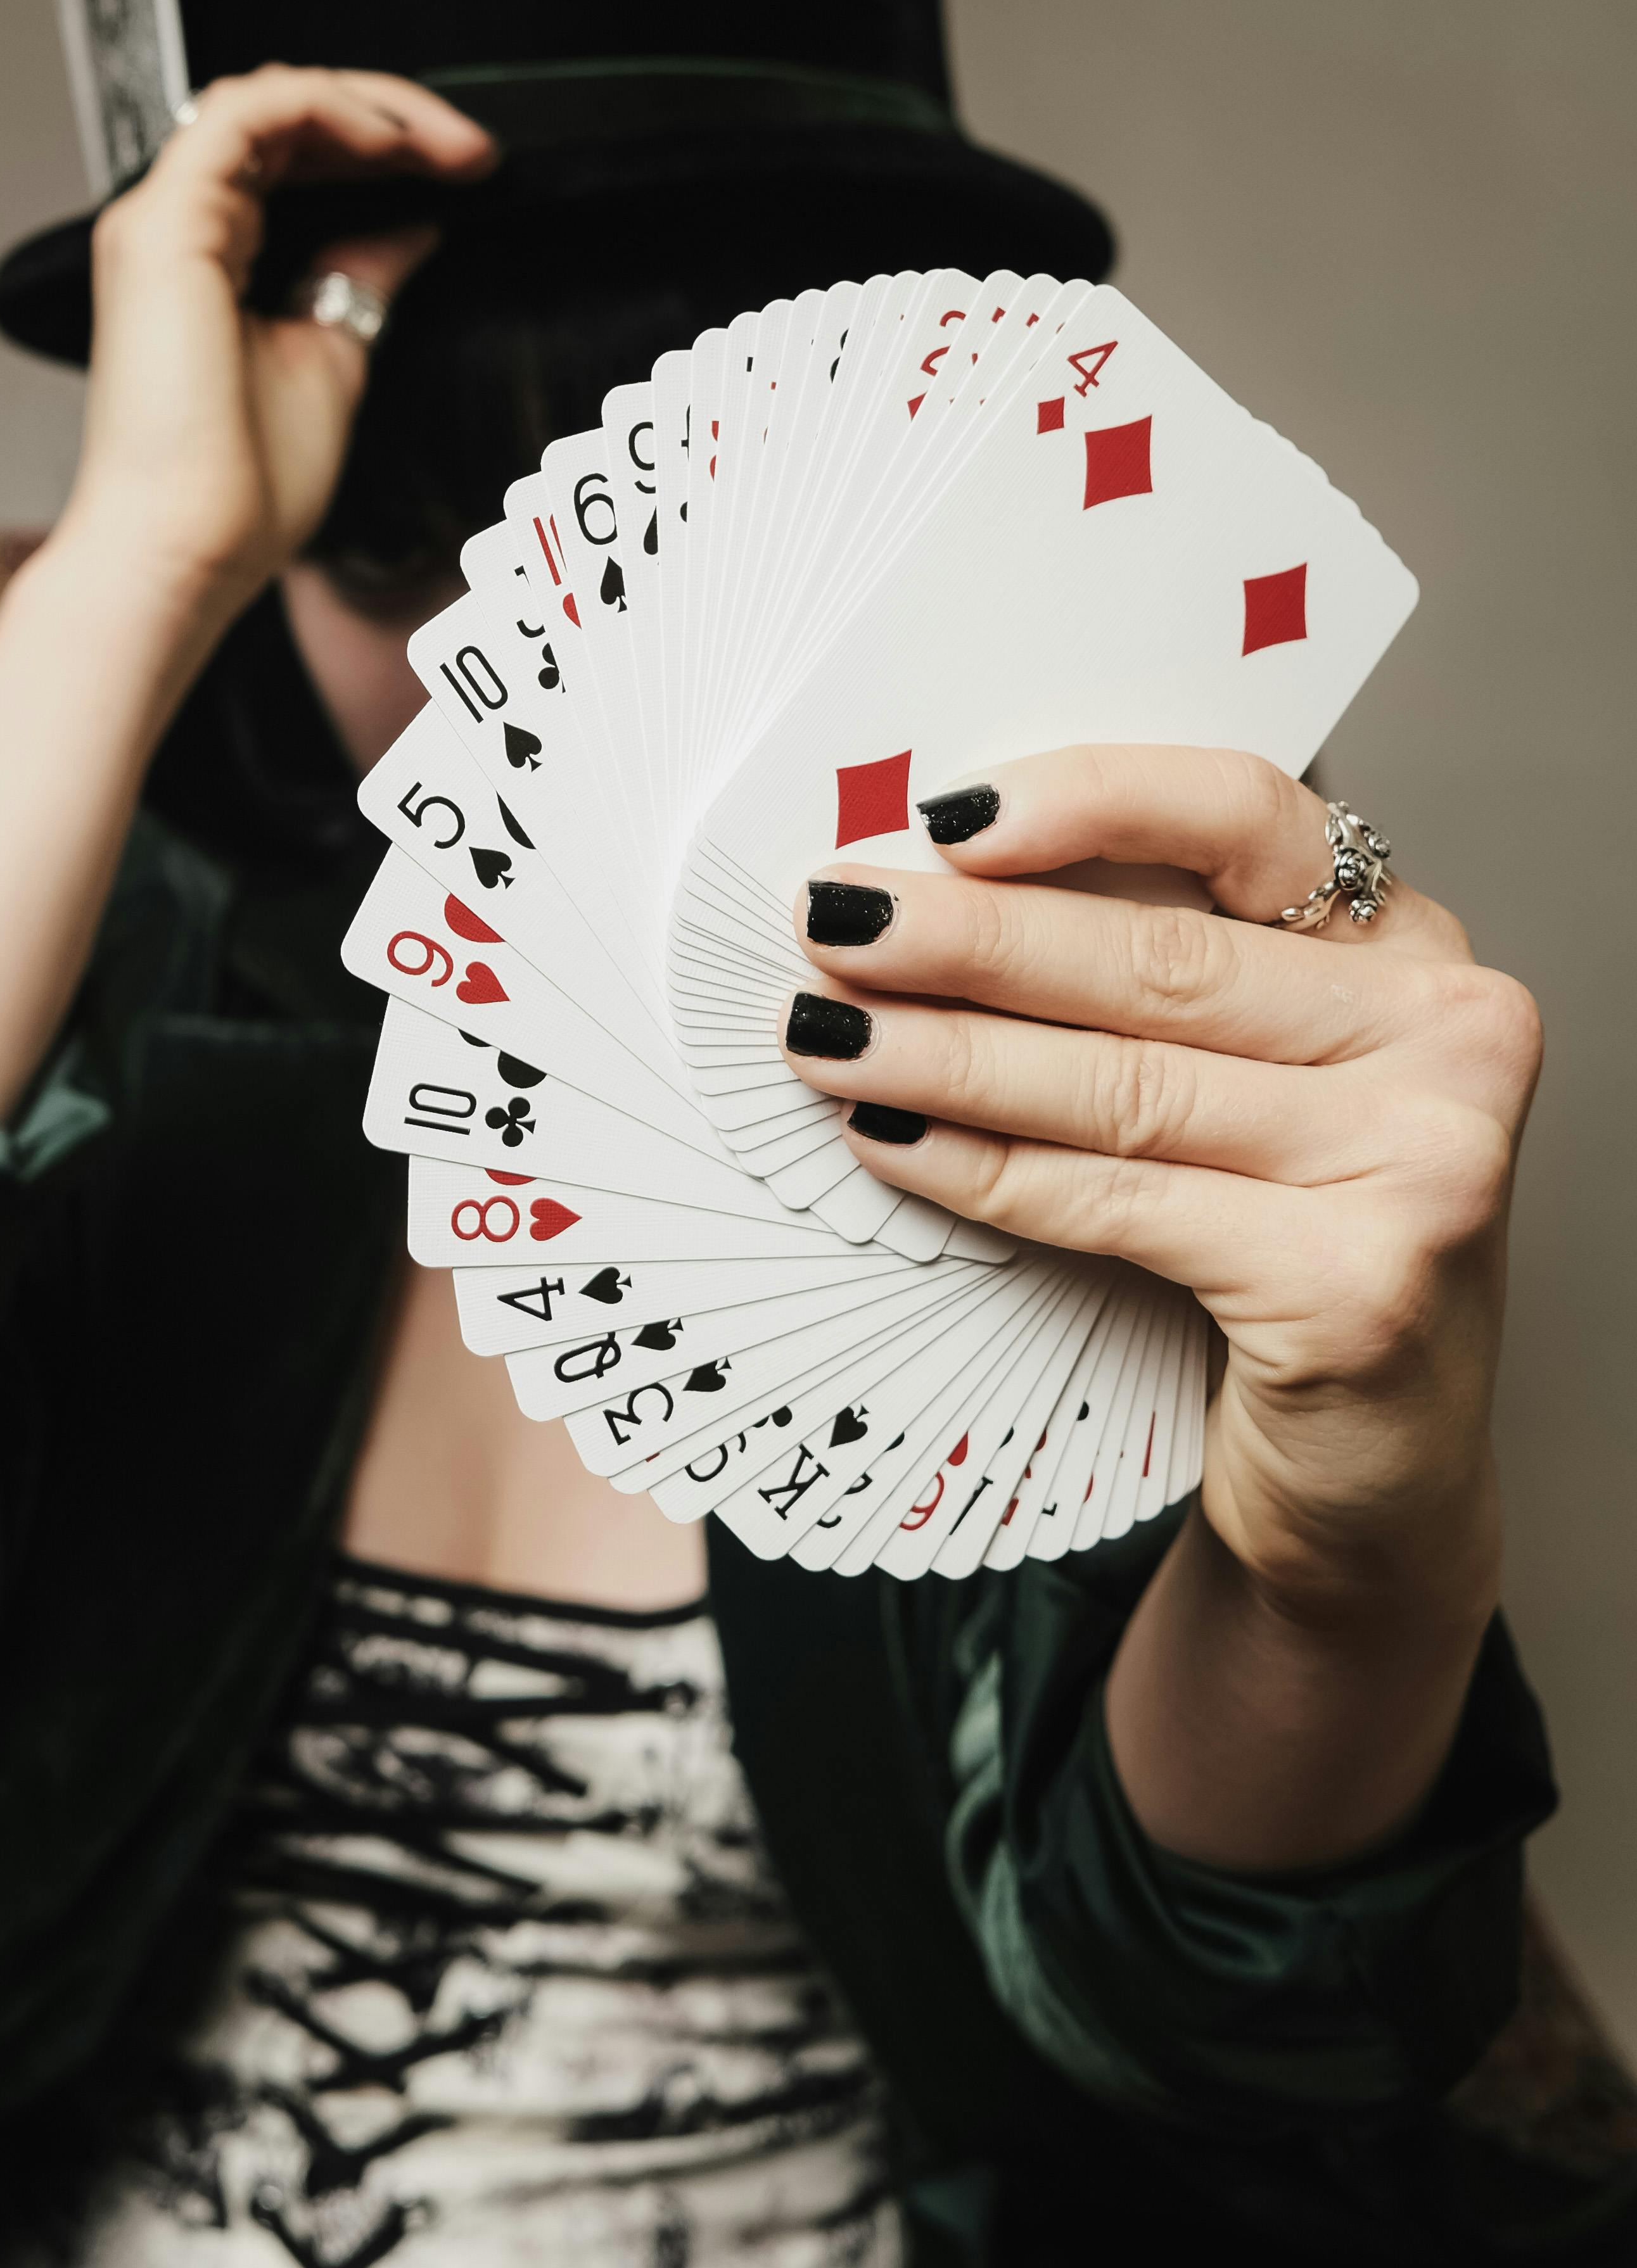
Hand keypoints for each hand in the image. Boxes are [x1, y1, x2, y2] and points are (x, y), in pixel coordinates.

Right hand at [68, 64, 496, 625]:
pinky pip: (244, 116)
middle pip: (280, 116)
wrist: (188, 549)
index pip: (289, 156)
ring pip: (263, 99)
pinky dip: (322, 109)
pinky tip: (387, 141)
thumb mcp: (333, 353)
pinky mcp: (164, 223)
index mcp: (205, 256)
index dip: (380, 146)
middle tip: (469, 150)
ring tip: (440, 142)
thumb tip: (413, 221)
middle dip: (386, 117)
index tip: (465, 171)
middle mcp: (173, 227)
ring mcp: (161, 219)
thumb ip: (363, 276)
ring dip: (363, 105)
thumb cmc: (239, 487)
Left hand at [792, 749, 1533, 1616]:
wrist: (1378, 1467)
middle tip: (830, 920)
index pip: (1248, 813)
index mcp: (1413, 944)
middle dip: (967, 939)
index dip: (1093, 800)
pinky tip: (888, 1139)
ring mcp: (1419, 1160)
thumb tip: (931, 886)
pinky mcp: (1357, 1285)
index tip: (949, 817)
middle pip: (1162, 962)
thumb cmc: (1295, 1241)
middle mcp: (1446, 1034)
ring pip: (1124, 1083)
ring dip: (943, 1054)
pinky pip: (1118, 1201)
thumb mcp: (1254, 1078)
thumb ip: (1154, 976)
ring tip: (822, 1033)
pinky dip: (983, 1170)